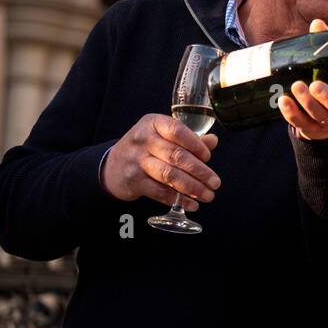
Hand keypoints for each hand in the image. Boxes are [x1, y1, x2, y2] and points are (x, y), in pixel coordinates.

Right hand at [102, 113, 219, 210]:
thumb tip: (213, 141)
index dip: (196, 144)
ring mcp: (136, 160)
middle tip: (215, 183)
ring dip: (192, 187)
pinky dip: (178, 199)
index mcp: (153, 123)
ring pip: (169, 175)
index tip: (208, 157)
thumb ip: (189, 138)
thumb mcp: (163, 136)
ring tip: (208, 195)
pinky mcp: (133, 180)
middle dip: (200, 171)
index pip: (177, 130)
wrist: (112, 165)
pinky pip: (159, 191)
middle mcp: (143, 140)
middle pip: (176, 155)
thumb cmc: (146, 147)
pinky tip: (192, 204)